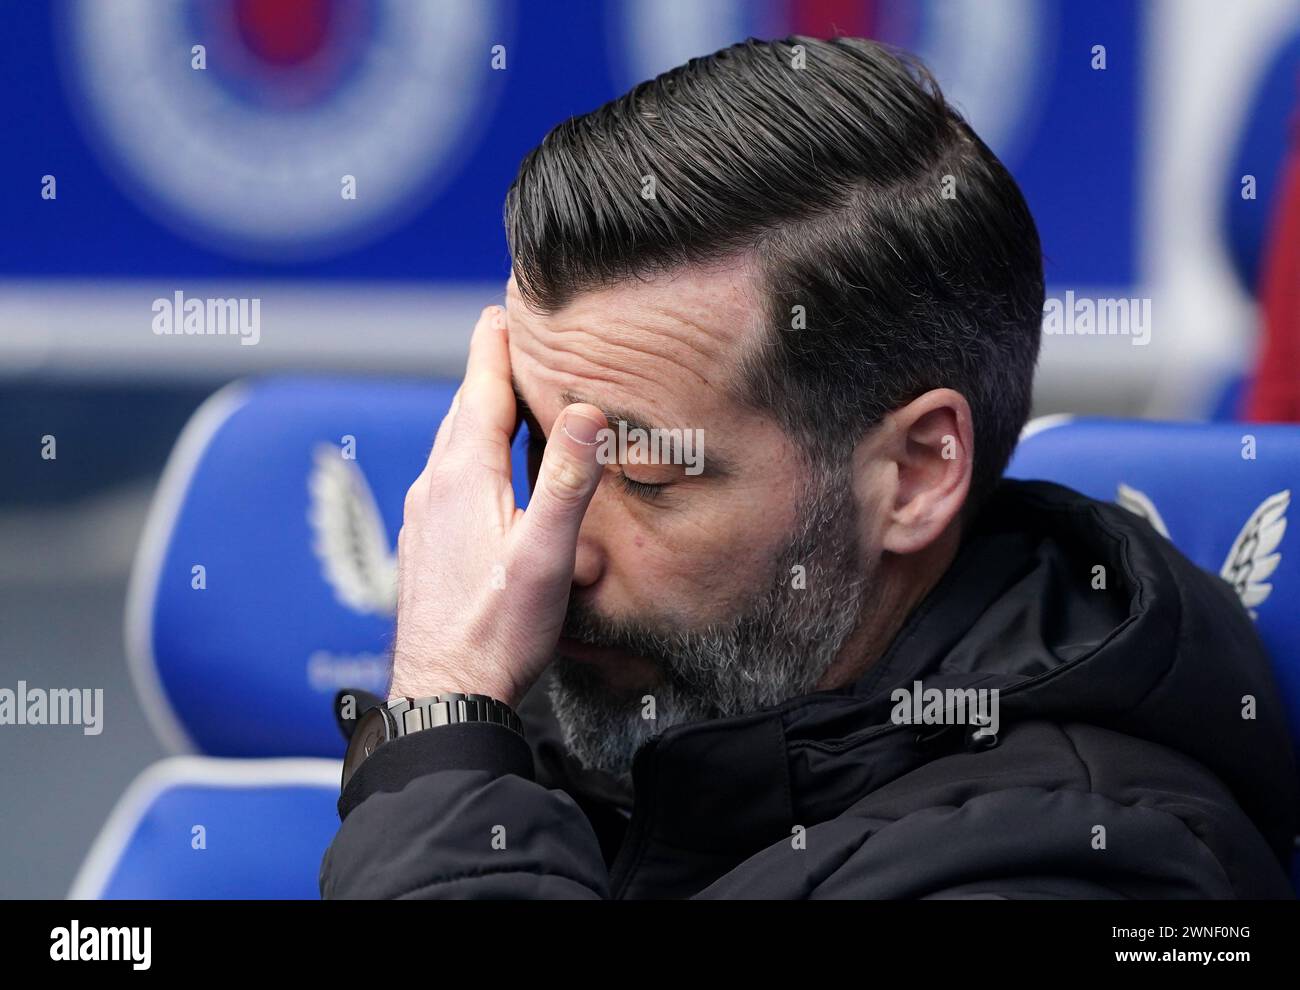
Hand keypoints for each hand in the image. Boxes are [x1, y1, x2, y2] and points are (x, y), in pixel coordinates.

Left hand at [388, 304, 605, 708]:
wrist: (444, 693)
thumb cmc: (497, 631)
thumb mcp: (545, 556)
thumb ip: (567, 481)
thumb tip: (584, 410)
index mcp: (463, 477)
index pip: (481, 389)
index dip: (495, 344)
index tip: (504, 305)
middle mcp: (436, 486)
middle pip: (465, 409)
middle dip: (489, 368)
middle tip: (510, 335)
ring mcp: (426, 515)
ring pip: (454, 444)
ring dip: (480, 410)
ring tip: (506, 391)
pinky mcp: (427, 541)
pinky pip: (450, 475)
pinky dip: (472, 451)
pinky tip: (488, 469)